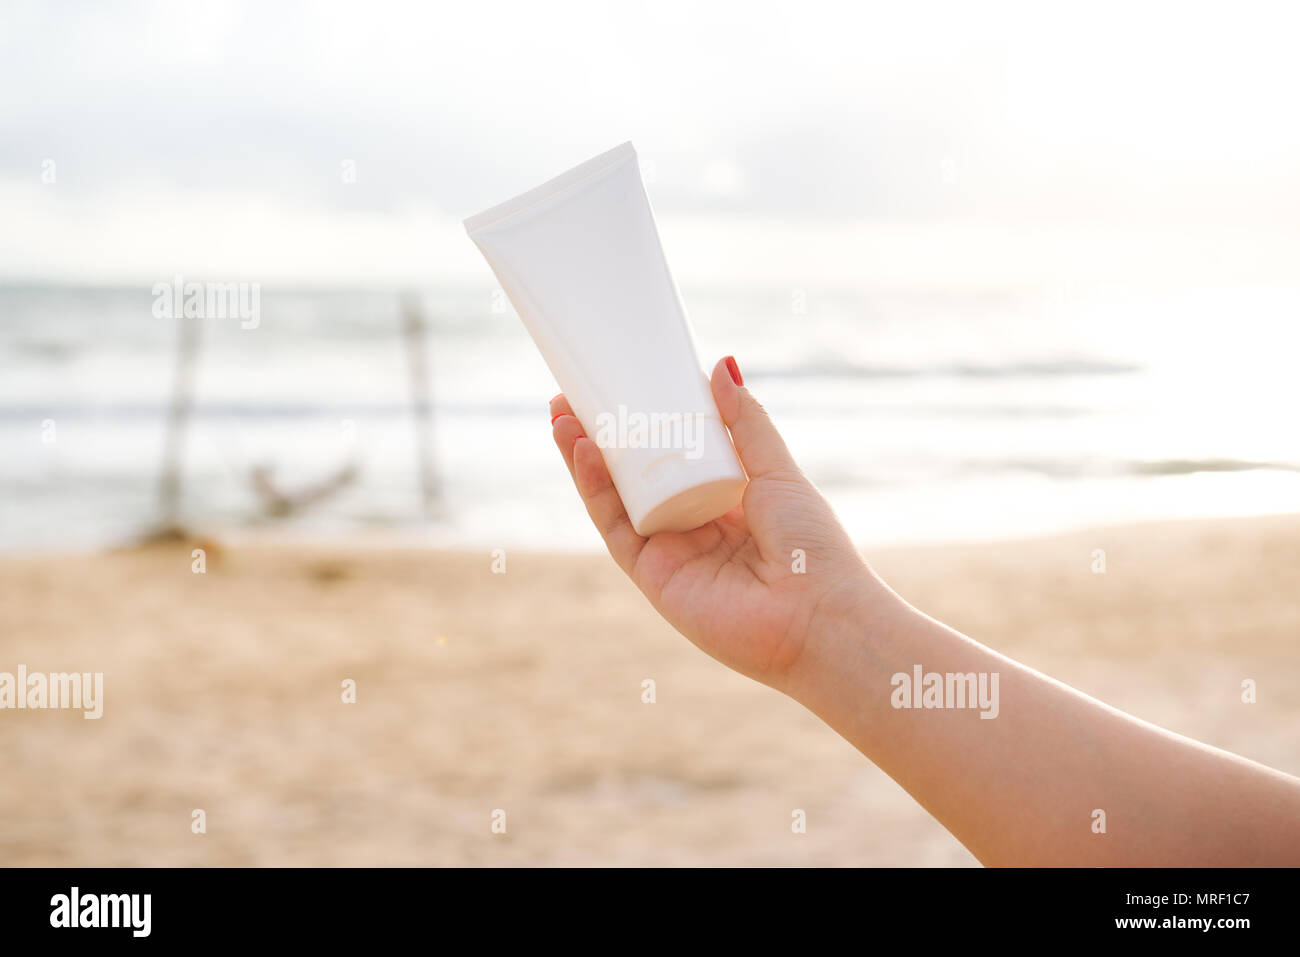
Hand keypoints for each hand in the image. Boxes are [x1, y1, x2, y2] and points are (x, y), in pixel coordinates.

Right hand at [549, 356, 874, 689]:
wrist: (817, 617)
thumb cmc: (812, 547)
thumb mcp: (778, 471)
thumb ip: (747, 424)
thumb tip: (720, 365)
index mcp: (724, 500)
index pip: (671, 454)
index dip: (641, 422)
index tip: (617, 383)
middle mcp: (692, 525)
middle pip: (633, 474)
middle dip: (599, 436)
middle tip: (570, 397)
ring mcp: (670, 551)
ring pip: (615, 498)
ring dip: (584, 458)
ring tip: (562, 415)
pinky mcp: (653, 576)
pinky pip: (616, 528)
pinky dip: (596, 491)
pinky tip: (584, 453)